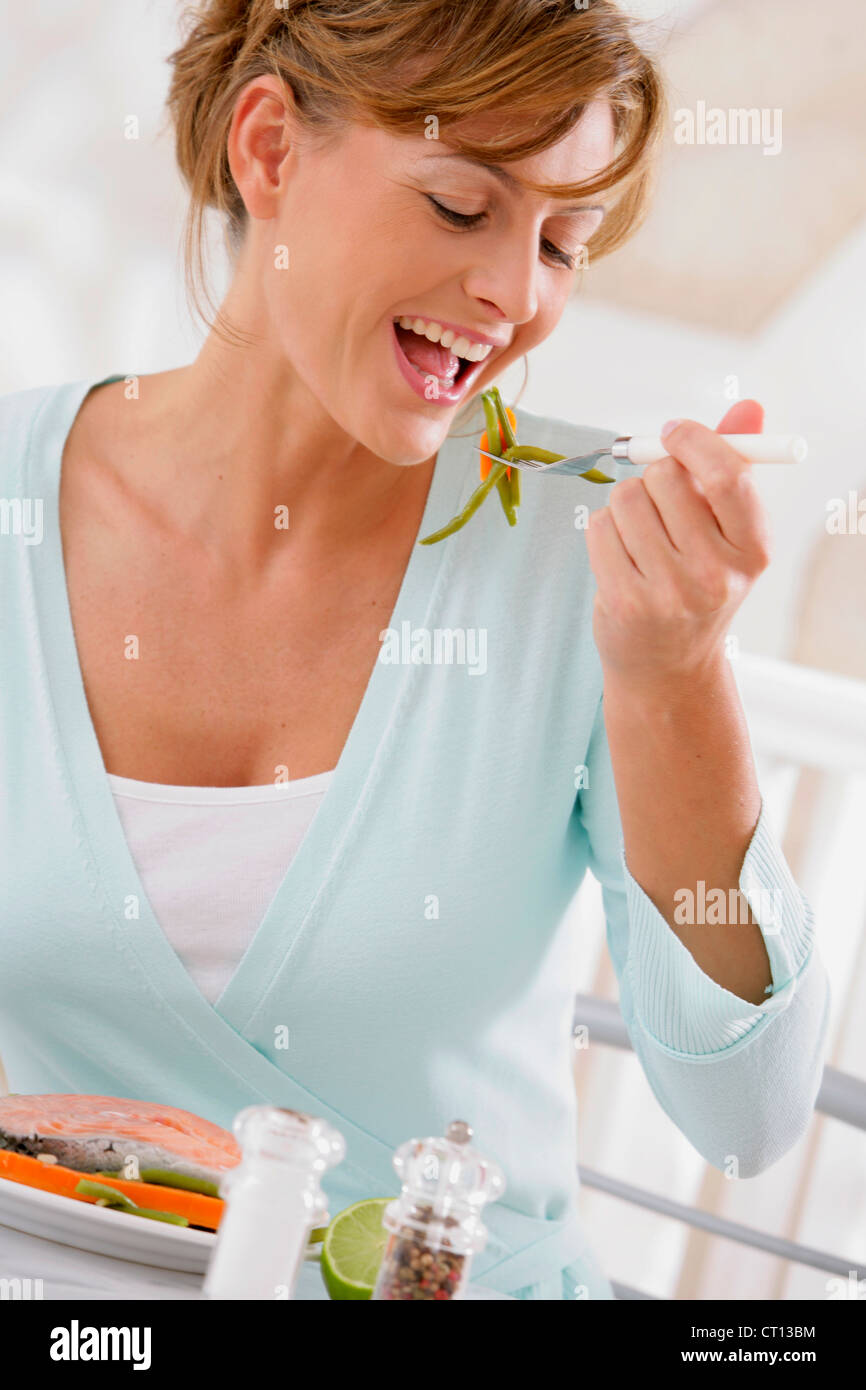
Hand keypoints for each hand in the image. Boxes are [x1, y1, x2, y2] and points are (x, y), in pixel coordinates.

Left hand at [585, 400, 772, 685]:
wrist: (669, 667)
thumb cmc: (698, 585)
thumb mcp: (729, 535)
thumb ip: (735, 469)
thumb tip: (749, 407)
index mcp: (753, 550)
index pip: (726, 475)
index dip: (694, 440)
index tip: (674, 433)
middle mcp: (716, 574)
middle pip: (665, 478)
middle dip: (653, 478)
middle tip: (658, 507)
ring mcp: (669, 592)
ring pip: (626, 499)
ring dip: (625, 506)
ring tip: (639, 538)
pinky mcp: (626, 602)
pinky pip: (599, 528)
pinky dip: (603, 532)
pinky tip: (620, 558)